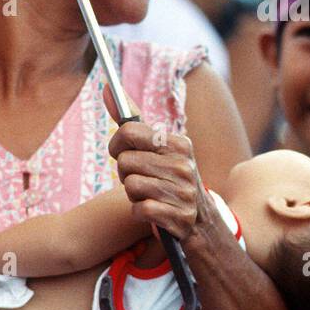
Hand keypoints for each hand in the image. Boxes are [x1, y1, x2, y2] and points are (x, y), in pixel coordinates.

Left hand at [103, 85, 208, 242]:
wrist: (203, 223)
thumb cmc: (170, 179)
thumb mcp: (159, 149)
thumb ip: (132, 120)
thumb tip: (107, 87)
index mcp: (180, 143)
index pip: (129, 131)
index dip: (117, 145)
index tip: (121, 152)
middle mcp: (184, 164)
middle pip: (125, 162)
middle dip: (126, 174)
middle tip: (140, 178)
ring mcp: (184, 191)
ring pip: (130, 186)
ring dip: (133, 195)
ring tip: (150, 195)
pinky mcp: (179, 217)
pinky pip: (139, 208)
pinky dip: (140, 212)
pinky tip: (153, 211)